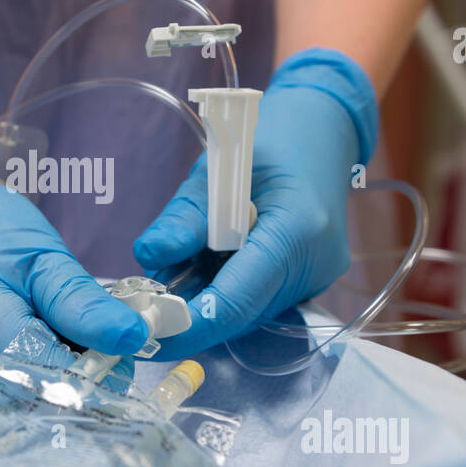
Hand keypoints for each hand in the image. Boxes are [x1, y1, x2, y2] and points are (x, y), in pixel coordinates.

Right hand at [0, 116, 147, 407]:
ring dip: (63, 371)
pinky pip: (14, 396)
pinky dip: (38, 371)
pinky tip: (38, 333)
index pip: (76, 389)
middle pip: (56, 403)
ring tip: (56, 319)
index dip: (110, 364)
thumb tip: (137, 339)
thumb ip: (84, 305)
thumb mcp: (39, 257)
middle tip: (88, 317)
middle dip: (88, 369)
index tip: (121, 330)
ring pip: (38, 403)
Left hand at [133, 50, 377, 356]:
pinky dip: (226, 290)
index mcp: (297, 231)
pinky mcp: (310, 281)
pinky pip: (260, 299)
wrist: (322, 132)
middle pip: (242, 312)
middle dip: (190, 317)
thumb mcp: (219, 168)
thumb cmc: (270, 143)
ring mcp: (317, 277)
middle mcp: (314, 265)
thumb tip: (148, 255)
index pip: (238, 298)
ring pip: (248, 311)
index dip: (190, 324)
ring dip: (206, 302)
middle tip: (143, 310)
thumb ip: (186, 216)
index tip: (148, 333)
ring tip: (169, 280)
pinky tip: (203, 271)